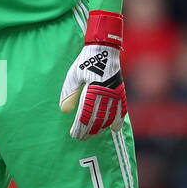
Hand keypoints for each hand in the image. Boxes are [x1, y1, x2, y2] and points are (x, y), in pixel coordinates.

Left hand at [59, 10, 126, 139]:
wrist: (104, 49)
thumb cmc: (85, 61)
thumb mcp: (73, 76)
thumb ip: (69, 93)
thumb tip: (64, 111)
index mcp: (93, 90)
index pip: (85, 115)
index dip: (79, 127)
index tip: (74, 134)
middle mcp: (106, 94)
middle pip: (97, 119)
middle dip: (89, 131)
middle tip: (81, 138)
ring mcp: (115, 93)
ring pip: (109, 117)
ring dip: (101, 128)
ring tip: (93, 135)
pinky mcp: (120, 91)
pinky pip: (121, 109)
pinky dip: (118, 120)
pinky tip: (114, 129)